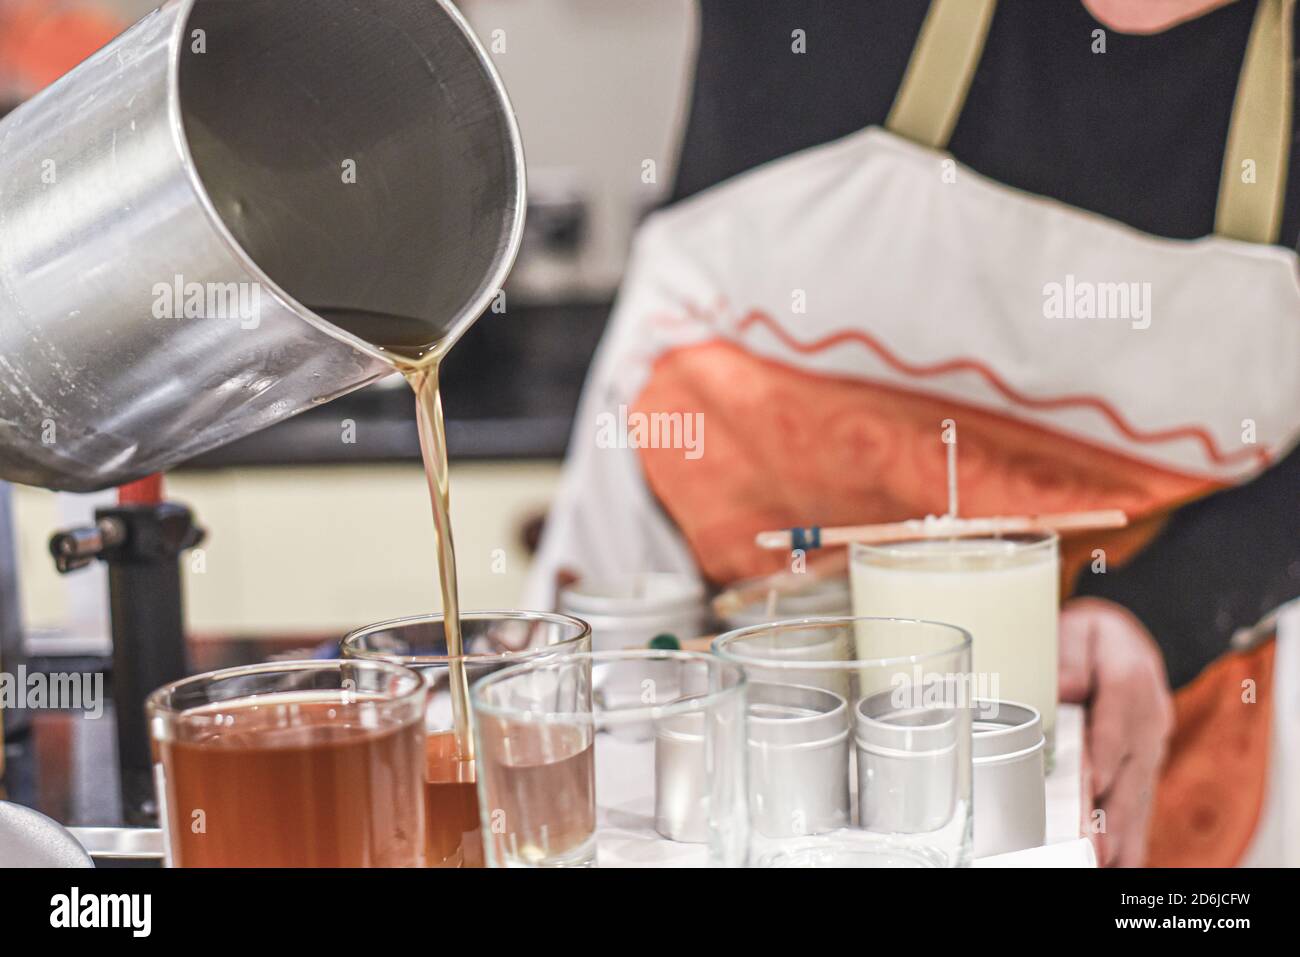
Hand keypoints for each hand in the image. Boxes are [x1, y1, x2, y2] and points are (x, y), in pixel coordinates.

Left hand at [1059, 597, 1174, 866]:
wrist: (1122, 638)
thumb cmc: (1090, 636)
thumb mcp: (1078, 627)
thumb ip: (1071, 653)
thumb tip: (1067, 686)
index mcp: (1128, 670)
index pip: (1119, 711)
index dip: (1107, 747)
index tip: (1094, 780)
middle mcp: (1148, 710)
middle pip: (1132, 762)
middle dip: (1114, 806)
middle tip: (1098, 842)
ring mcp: (1151, 738)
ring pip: (1140, 786)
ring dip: (1125, 827)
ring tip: (1108, 860)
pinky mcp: (1147, 759)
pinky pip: (1141, 796)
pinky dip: (1134, 831)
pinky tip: (1122, 860)